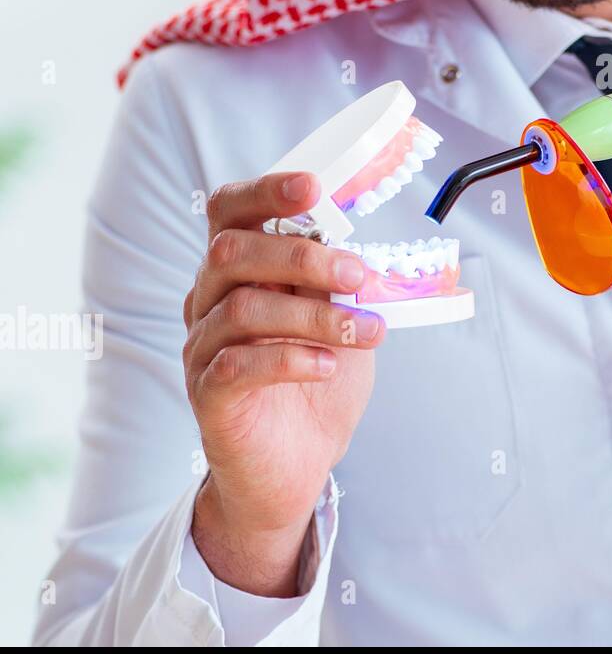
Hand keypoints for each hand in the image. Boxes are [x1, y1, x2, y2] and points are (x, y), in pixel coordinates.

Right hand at [183, 172, 384, 594]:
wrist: (296, 465)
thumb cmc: (319, 379)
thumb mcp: (341, 319)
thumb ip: (342, 283)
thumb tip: (366, 251)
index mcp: (241, 270)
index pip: (229, 211)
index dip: (265, 192)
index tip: (313, 188)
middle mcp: (209, 300)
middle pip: (232, 252)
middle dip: (303, 256)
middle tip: (359, 276)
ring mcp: (202, 347)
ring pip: (243, 308)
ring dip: (315, 315)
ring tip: (367, 331)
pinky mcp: (206, 393)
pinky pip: (237, 363)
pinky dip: (291, 358)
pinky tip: (328, 366)